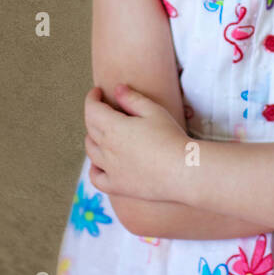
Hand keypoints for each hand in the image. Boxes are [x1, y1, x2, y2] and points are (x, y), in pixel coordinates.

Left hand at [83, 83, 186, 201]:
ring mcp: (110, 169)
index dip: (92, 98)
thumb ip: (132, 99)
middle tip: (103, 109)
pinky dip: (94, 169)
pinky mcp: (117, 185)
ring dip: (93, 138)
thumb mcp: (154, 111)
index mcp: (114, 128)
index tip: (97, 92)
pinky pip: (96, 178)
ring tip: (103, 133)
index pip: (92, 109)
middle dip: (93, 114)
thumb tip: (117, 89)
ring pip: (91, 151)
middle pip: (90, 128)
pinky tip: (100, 164)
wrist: (182, 170)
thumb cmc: (171, 138)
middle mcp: (107, 149)